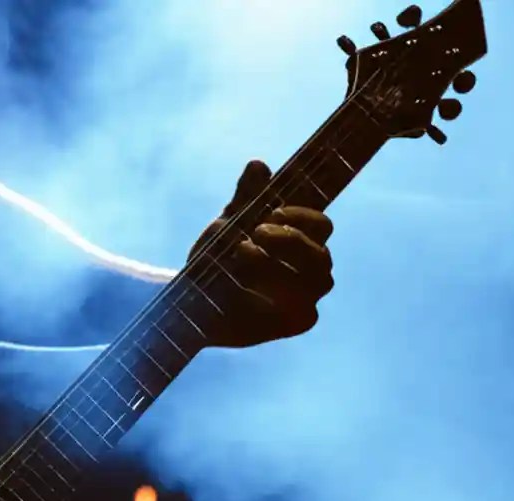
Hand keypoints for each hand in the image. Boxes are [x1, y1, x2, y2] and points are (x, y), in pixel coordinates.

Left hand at [188, 160, 334, 347]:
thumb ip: (243, 198)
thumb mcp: (226, 225)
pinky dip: (275, 298)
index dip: (301, 217)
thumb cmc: (215, 259)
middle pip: (322, 255)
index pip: (321, 225)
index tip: (272, 213)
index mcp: (301, 240)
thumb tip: (258, 165)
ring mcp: (307, 298)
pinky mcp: (296, 322)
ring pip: (316, 282)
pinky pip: (302, 312)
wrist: (191, 299)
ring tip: (242, 255)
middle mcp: (311, 270)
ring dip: (279, 266)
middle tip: (256, 232)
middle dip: (291, 241)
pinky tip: (246, 289)